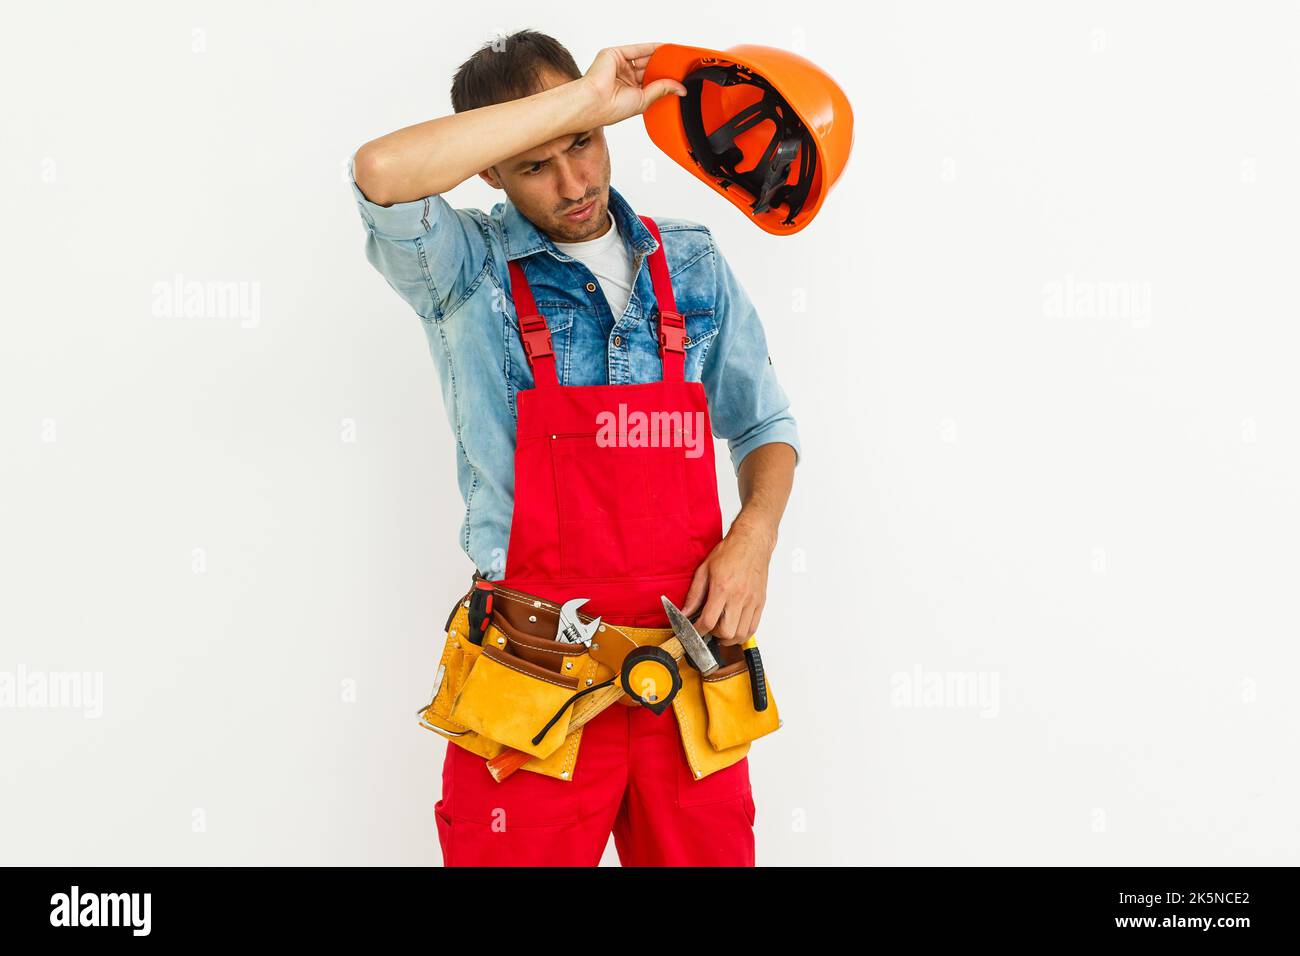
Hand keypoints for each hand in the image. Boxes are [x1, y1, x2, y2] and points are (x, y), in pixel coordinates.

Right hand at [579, 43, 685, 127]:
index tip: (678, 79)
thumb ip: (661, 90)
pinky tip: (663, 48)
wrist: (595, 102)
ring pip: (643, 58)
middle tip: (679, 68)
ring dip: (658, 57)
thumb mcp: (644, 100)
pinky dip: (651, 48)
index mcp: (628, 92)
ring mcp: (618, 65)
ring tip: (674, 57)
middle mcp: (623, 78)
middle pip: (648, 68)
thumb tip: (679, 88)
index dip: (663, 80)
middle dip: (662, 68)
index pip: (649, 82)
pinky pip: (636, 49)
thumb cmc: (611, 108)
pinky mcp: (614, 54)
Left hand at [680, 519, 776, 644]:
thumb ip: (694, 594)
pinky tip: (735, 627)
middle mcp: (739, 597)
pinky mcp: (760, 603)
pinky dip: (743, 634)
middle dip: (714, 636)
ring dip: (729, 638)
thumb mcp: (704, 569)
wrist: (752, 543)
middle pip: (726, 632)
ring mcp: (752, 601)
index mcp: (722, 588)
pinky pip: (753, 628)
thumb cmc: (730, 552)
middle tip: (709, 628)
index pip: (709, 621)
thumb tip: (685, 612)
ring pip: (741, 634)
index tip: (694, 630)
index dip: (698, 630)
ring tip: (721, 629)